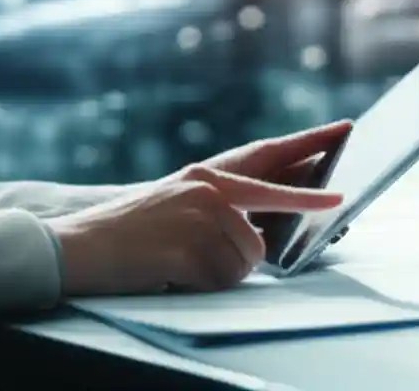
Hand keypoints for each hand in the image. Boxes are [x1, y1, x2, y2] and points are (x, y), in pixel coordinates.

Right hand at [47, 124, 350, 296]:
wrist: (76, 247)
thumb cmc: (129, 234)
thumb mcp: (178, 205)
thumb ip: (221, 208)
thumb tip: (262, 230)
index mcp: (205, 175)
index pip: (268, 157)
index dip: (308, 146)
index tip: (343, 132)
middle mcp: (207, 188)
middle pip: (271, 210)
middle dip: (303, 206)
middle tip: (341, 202)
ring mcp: (199, 214)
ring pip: (248, 258)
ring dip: (222, 272)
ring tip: (182, 266)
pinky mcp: (189, 244)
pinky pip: (224, 278)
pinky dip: (203, 285)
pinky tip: (172, 274)